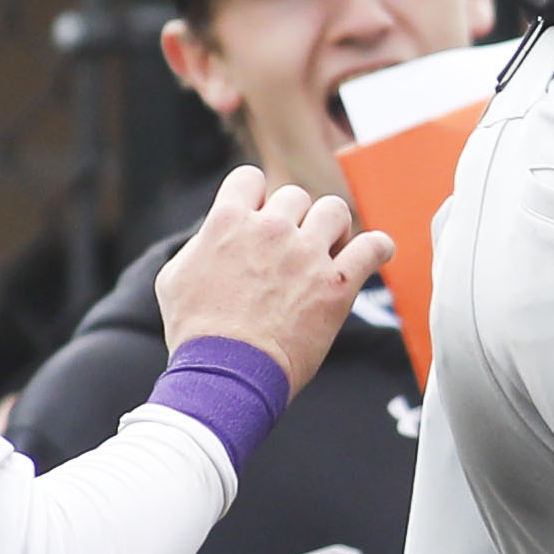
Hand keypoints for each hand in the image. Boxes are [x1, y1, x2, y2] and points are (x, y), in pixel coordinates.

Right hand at [154, 165, 392, 390]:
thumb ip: (199, 246)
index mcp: (229, 222)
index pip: (250, 178)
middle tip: (291, 248)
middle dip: (294, 219)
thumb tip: (214, 236)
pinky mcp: (336, 285)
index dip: (256, 197)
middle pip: (294, 195)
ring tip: (328, 250)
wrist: (227, 375)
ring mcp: (306, 254)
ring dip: (332, 228)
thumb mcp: (174, 279)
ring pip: (334, 210)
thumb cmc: (196, 334)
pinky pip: (373, 247)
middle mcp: (270, 229)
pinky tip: (376, 253)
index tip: (260, 218)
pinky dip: (378, 248)